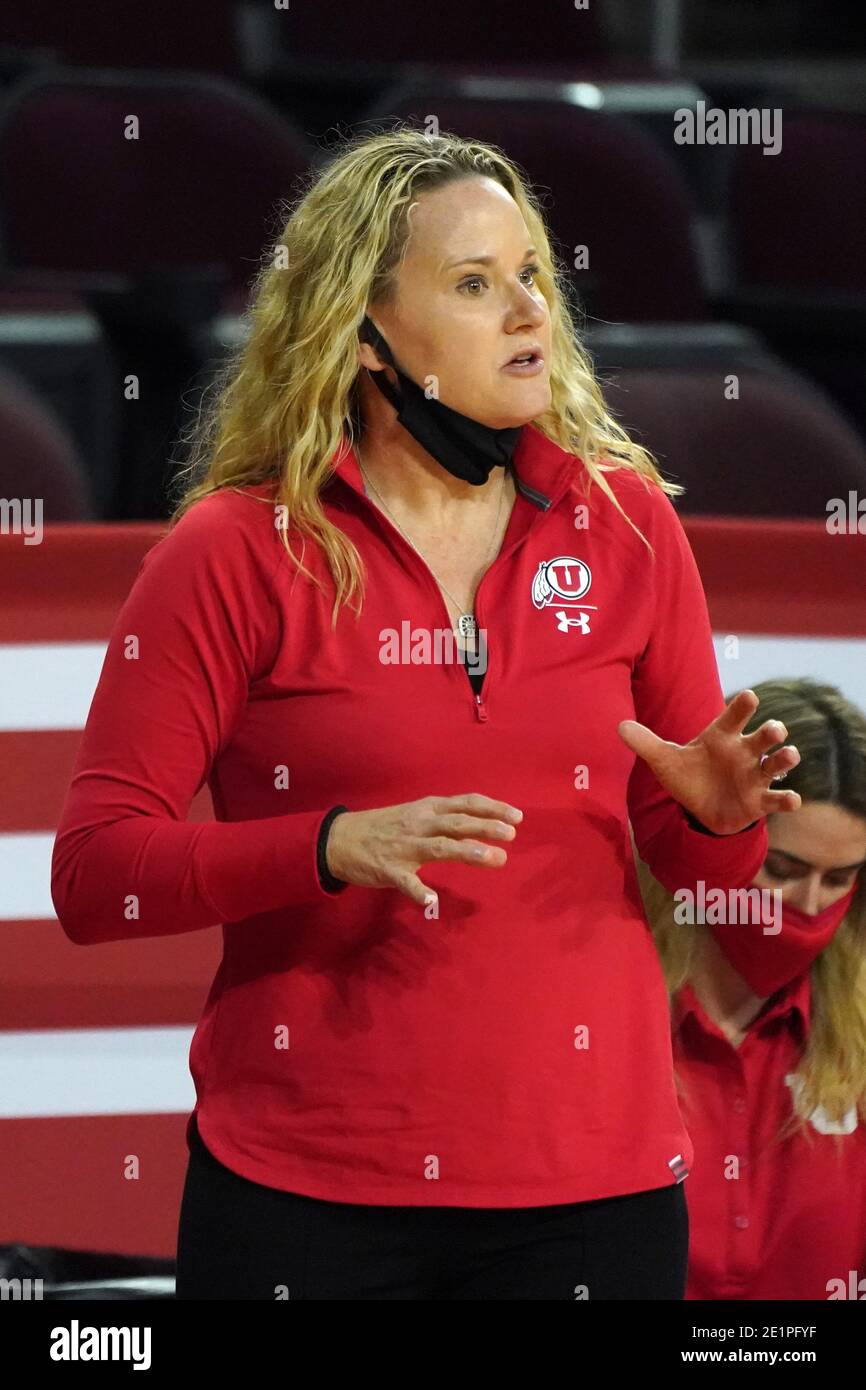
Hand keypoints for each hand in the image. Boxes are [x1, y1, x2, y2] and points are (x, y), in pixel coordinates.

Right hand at [326, 793, 523, 907]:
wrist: (339, 839)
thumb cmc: (383, 826)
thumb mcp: (415, 813)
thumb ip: (444, 818)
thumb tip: (479, 823)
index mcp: (427, 809)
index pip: (465, 803)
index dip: (492, 808)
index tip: (516, 816)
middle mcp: (419, 824)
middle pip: (457, 823)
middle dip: (486, 827)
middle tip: (511, 835)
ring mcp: (404, 847)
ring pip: (440, 847)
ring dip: (468, 851)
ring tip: (493, 858)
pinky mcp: (389, 870)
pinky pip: (406, 882)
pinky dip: (418, 891)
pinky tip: (432, 900)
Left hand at [617, 688, 801, 834]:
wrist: (701, 809)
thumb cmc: (688, 776)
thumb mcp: (664, 760)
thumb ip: (645, 743)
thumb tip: (618, 726)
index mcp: (722, 737)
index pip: (735, 716)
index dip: (743, 706)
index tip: (750, 697)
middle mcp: (744, 752)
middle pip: (764, 736)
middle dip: (772, 731)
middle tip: (773, 730)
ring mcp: (755, 776)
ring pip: (778, 763)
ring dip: (786, 758)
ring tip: (789, 755)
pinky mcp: (760, 801)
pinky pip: (778, 798)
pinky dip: (788, 799)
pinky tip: (791, 799)